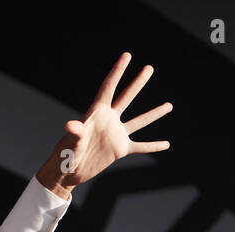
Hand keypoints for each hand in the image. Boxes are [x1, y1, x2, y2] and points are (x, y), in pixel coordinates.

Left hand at [38, 52, 171, 196]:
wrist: (68, 173)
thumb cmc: (65, 156)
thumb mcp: (71, 143)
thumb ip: (75, 133)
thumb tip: (71, 125)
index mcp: (96, 114)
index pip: (109, 87)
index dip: (118, 71)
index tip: (127, 55)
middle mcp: (109, 120)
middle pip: (126, 97)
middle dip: (138, 83)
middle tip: (149, 68)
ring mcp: (116, 134)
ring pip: (139, 121)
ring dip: (154, 114)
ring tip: (169, 105)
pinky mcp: (120, 150)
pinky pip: (140, 146)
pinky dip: (153, 146)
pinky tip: (166, 144)